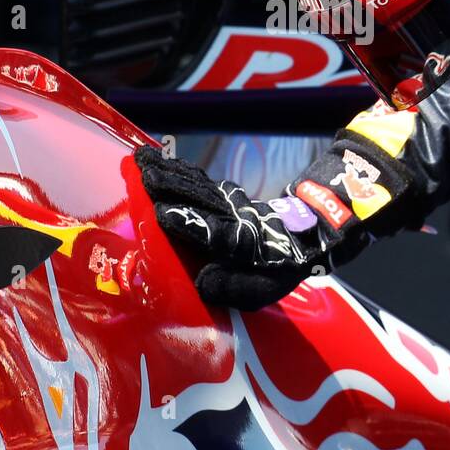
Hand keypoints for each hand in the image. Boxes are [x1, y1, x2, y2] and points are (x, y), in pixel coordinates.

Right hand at [135, 145, 364, 309]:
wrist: (309, 234)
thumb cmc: (279, 268)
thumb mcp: (262, 290)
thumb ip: (232, 288)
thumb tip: (201, 283)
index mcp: (241, 245)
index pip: (211, 232)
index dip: (188, 223)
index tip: (161, 214)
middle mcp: (234, 218)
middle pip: (199, 198)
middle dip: (168, 186)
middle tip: (141, 173)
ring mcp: (232, 202)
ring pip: (198, 184)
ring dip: (169, 171)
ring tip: (144, 159)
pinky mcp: (229, 193)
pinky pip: (202, 180)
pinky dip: (181, 170)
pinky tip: (164, 163)